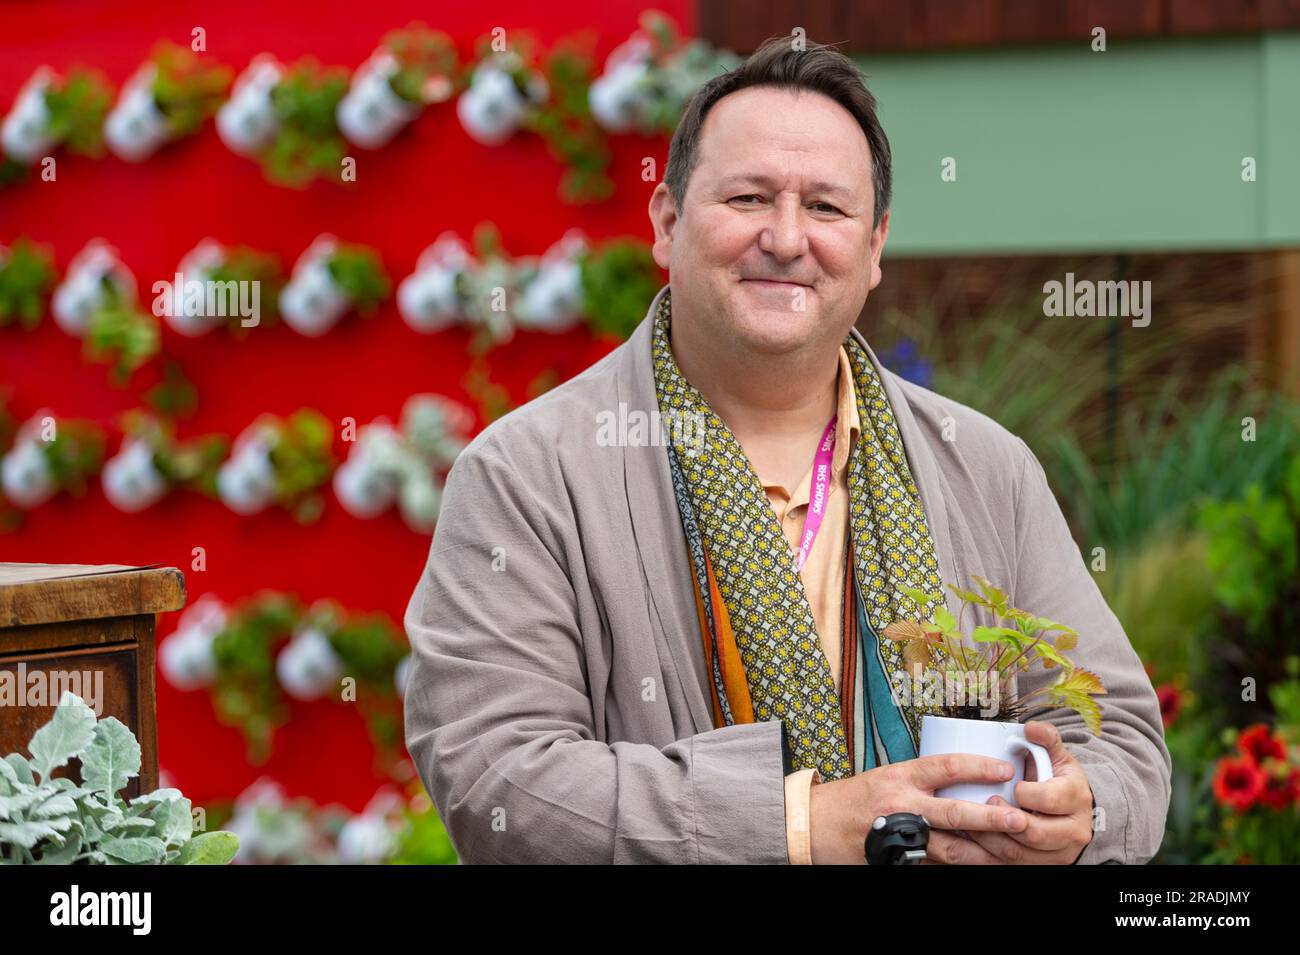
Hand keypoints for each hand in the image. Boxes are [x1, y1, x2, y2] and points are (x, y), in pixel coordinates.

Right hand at [808, 752, 1031, 863]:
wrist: (814, 824)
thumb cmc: (852, 799)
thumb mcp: (885, 778)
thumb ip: (918, 781)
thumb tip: (960, 780)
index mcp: (900, 777)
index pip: (945, 766)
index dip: (977, 767)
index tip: (1005, 770)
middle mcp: (901, 804)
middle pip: (954, 810)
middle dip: (989, 816)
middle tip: (1019, 819)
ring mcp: (899, 835)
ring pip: (949, 847)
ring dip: (981, 852)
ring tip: (1008, 853)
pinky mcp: (896, 859)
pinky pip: (933, 866)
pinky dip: (955, 867)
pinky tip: (977, 866)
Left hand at [924, 721, 1094, 864]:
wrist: (1071, 810)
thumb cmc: (1057, 778)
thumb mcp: (1057, 755)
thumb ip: (1046, 738)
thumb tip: (1030, 726)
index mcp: (1076, 799)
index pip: (1051, 800)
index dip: (1027, 794)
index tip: (1011, 785)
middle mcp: (1073, 831)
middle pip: (1037, 835)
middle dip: (1005, 821)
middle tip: (987, 804)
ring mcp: (1059, 853)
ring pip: (1022, 856)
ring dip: (993, 840)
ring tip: (972, 823)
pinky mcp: (1044, 866)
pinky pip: (1013, 867)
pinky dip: (990, 857)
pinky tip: (972, 843)